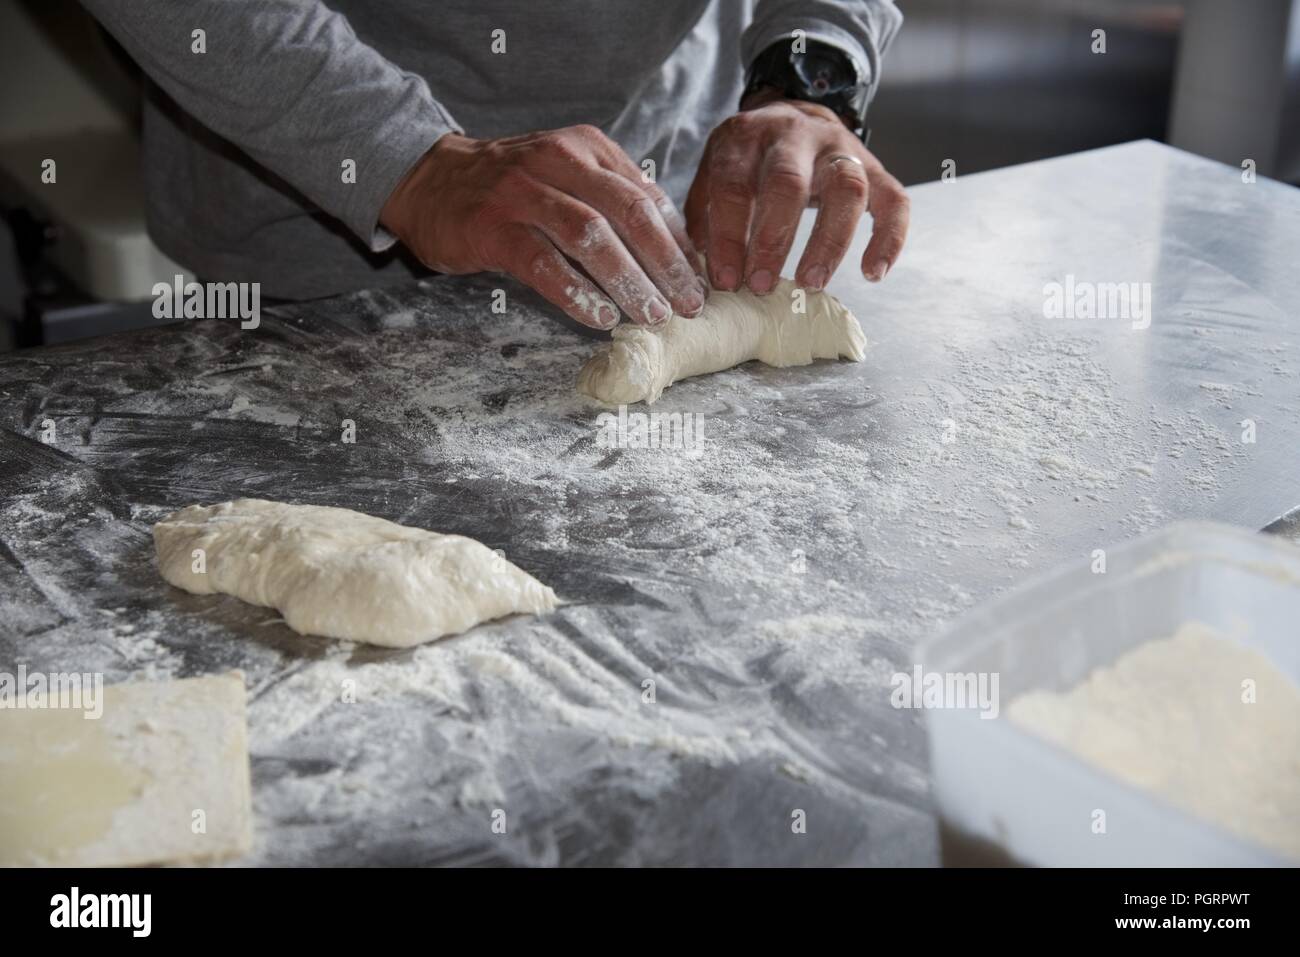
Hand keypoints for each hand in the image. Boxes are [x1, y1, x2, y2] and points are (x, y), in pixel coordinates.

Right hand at [381, 127, 705, 328]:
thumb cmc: (513, 189)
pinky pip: (543, 264)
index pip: (647, 196)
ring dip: (628, 281)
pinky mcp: (493, 228)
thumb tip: (675, 253)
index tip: (700, 280)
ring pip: (590, 237)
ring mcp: (523, 193)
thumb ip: (614, 203)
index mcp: (587, 148)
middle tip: (688, 304)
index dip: (679, 242)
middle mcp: (558, 161)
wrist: (429, 181)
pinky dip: (575, 293)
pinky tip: (600, 317)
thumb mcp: (568, 177)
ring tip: (652, 315)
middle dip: (665, 263)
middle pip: (628, 213)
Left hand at [684, 96, 908, 293]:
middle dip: (774, 240)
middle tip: (762, 286)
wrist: (795, 113)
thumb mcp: (716, 170)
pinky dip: (890, 238)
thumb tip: (700, 270)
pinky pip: (894, 199)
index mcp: (747, 136)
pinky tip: (874, 273)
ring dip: (830, 241)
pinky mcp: (875, 166)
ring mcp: (840, 147)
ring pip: (846, 188)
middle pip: (789, 183)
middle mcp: (795, 135)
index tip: (726, 280)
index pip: (734, 185)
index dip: (729, 236)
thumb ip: (706, 213)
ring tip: (811, 283)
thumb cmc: (749, 158)